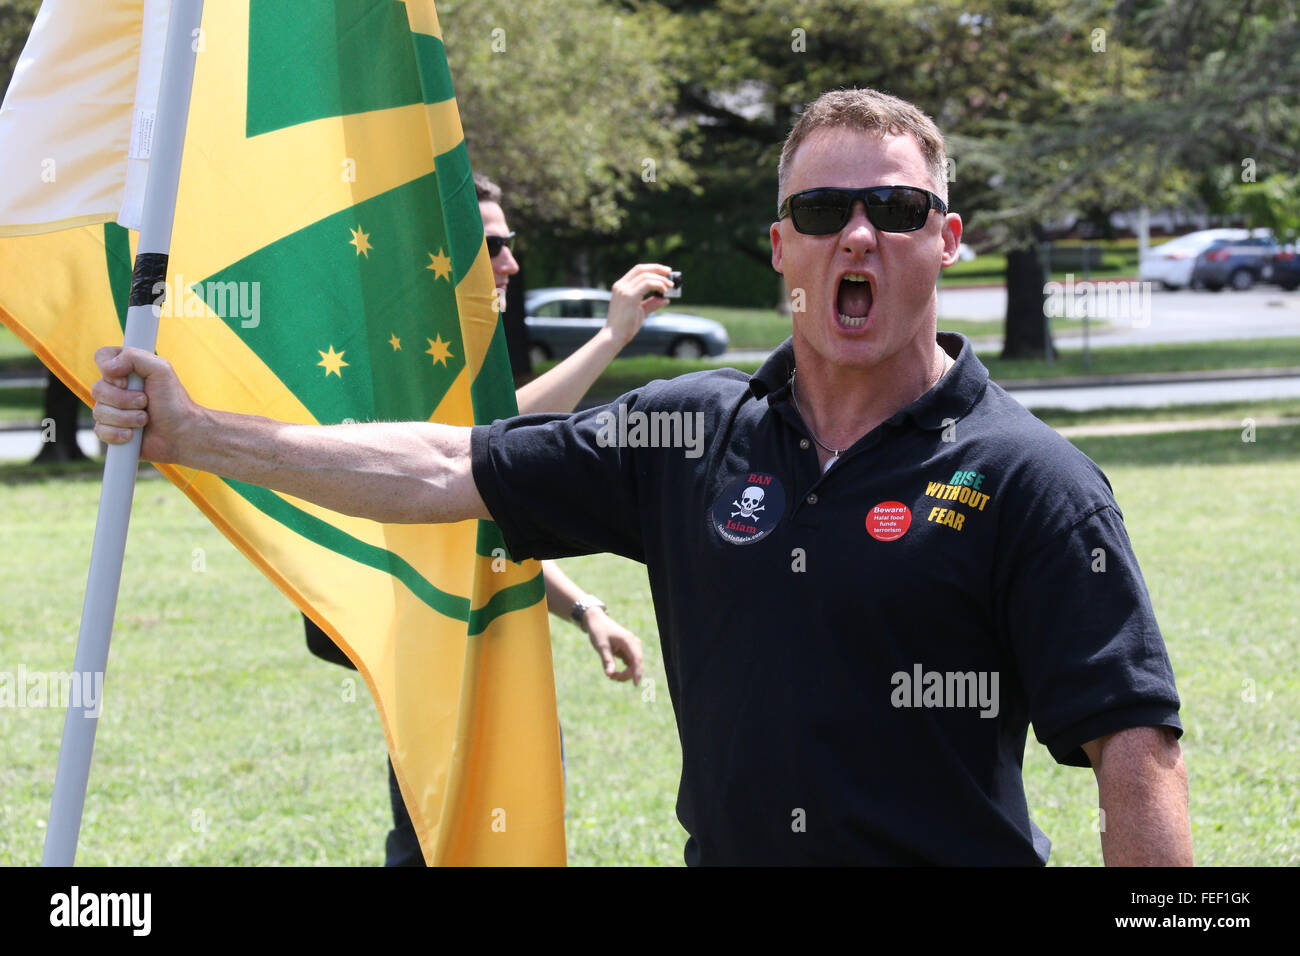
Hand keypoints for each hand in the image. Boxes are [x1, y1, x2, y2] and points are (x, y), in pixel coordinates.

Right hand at [91, 346, 196, 462]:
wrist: (180, 434)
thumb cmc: (173, 401)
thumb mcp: (161, 370)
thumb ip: (135, 357)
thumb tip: (108, 368)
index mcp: (126, 369)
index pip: (102, 357)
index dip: (109, 369)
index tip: (126, 381)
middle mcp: (115, 388)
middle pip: (97, 389)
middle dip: (124, 399)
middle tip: (145, 402)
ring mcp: (111, 410)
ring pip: (99, 411)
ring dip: (126, 418)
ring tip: (145, 419)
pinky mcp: (110, 430)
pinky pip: (100, 431)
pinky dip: (118, 433)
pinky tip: (133, 435)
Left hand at [579, 607, 643, 685]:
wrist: (596, 620)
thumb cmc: (598, 631)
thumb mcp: (601, 646)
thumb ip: (607, 660)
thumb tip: (610, 674)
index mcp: (628, 641)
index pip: (636, 659)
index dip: (637, 672)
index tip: (635, 684)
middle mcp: (633, 643)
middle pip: (635, 664)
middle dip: (625, 674)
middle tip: (611, 677)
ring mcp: (631, 646)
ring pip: (633, 665)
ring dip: (624, 673)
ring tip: (610, 675)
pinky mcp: (628, 650)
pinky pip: (629, 663)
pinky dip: (622, 669)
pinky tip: (612, 670)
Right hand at [604, 263, 673, 347]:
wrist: (615, 337)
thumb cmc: (626, 326)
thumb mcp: (641, 311)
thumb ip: (651, 303)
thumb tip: (665, 299)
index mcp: (621, 286)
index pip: (637, 270)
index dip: (652, 268)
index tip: (665, 271)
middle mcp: (621, 285)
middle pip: (641, 269)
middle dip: (658, 269)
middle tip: (670, 273)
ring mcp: (624, 290)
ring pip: (646, 276)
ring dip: (661, 279)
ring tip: (670, 286)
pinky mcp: (629, 296)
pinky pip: (648, 284)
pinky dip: (658, 285)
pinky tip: (664, 291)